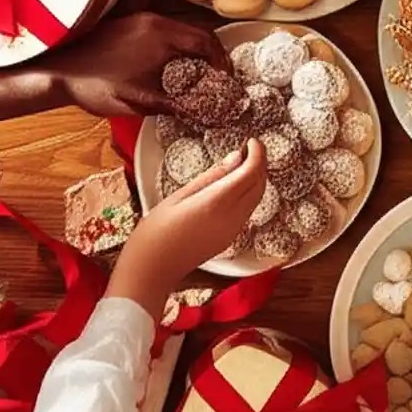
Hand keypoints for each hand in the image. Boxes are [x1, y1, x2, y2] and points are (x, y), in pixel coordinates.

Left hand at [39, 12, 227, 116]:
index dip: (223, 62)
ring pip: (181, 34)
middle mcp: (153, 21)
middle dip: (212, 59)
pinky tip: (171, 70)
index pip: (207, 42)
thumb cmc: (95, 85)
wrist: (55, 72)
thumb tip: (209, 114)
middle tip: (218, 81)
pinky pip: (164, 34)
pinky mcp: (128, 26)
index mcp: (160, 33)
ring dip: (193, 55)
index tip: (227, 81)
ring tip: (197, 78)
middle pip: (197, 35)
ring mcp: (139, 21)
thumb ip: (179, 105)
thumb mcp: (142, 100)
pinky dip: (176, 51)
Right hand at [108, 139, 266, 315]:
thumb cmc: (155, 231)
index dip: (257, 153)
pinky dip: (248, 193)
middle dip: (260, 163)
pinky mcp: (230, 238)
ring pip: (257, 198)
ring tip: (241, 162)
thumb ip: (211, 177)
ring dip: (255, 178)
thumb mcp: (178, 196)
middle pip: (260, 185)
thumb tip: (236, 158)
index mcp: (217, 203)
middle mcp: (232, 217)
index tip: (251, 141)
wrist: (151, 271)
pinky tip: (234, 185)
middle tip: (248, 148)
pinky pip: (248, 210)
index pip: (251, 172)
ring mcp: (234, 230)